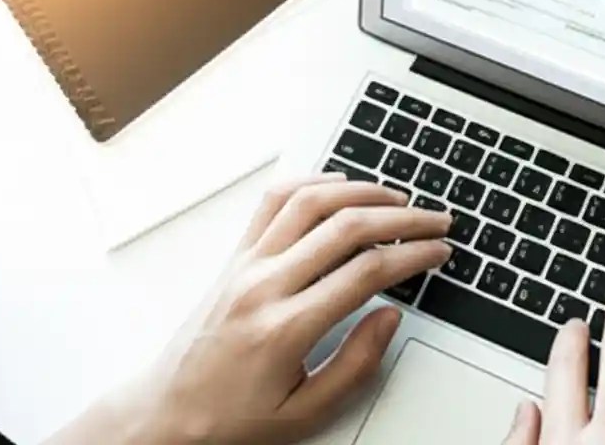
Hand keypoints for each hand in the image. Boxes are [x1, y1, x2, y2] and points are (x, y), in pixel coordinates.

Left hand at [45, 173, 451, 444]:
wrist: (166, 415)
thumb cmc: (230, 419)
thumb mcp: (305, 414)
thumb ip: (355, 365)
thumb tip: (390, 317)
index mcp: (285, 328)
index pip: (366, 272)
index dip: (413, 255)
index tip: (438, 251)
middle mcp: (263, 286)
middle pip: (345, 226)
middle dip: (401, 217)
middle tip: (434, 220)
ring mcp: (244, 265)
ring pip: (309, 202)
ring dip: (361, 191)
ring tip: (396, 197)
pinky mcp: (234, 258)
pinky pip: (272, 203)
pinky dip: (311, 184)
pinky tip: (339, 186)